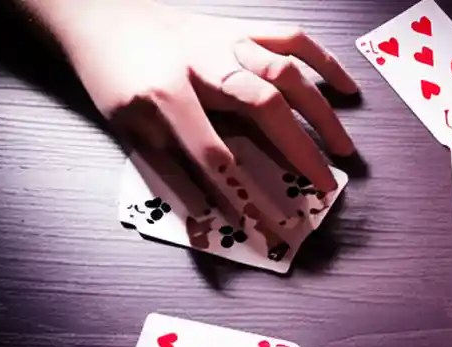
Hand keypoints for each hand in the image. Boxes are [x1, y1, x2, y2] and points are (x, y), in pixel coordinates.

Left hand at [40, 0, 356, 217]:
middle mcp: (203, 63)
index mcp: (164, 93)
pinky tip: (347, 90)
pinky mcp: (241, 29)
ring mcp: (226, 42)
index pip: (209, 149)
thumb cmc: (115, 76)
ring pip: (285, 71)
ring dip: (320, 112)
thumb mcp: (127, 128)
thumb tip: (207, 213)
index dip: (236, 188)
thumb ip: (168, 167)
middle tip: (325, 184)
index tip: (262, 221)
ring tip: (343, 148)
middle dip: (298, 148)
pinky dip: (324, 62)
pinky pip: (291, 39)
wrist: (103, 15)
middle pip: (262, 104)